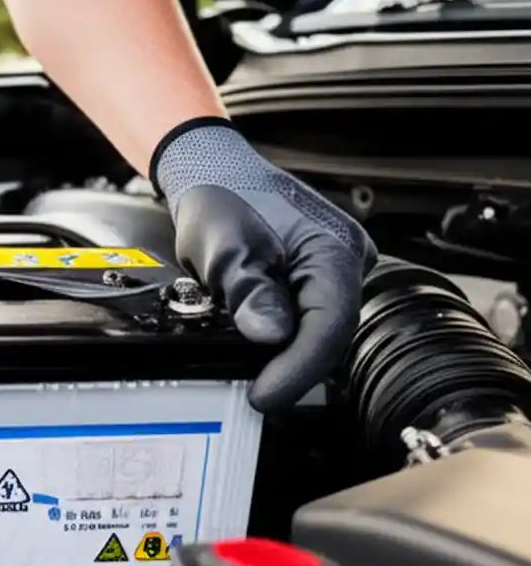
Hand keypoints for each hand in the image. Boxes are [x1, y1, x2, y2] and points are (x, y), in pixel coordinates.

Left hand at [152, 118, 377, 409]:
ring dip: (290, 352)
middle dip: (293, 367)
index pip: (329, 328)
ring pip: (323, 328)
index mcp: (333, 249)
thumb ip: (247, 291)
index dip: (297, 371)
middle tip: (255, 392)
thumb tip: (270, 335)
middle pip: (331, 333)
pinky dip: (288, 335)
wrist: (216, 171)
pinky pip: (313, 315)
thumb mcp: (222, 248)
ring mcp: (339, 266)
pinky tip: (262, 348)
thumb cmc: (221, 197)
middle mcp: (349, 258)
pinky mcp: (322, 274)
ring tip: (254, 373)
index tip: (263, 395)